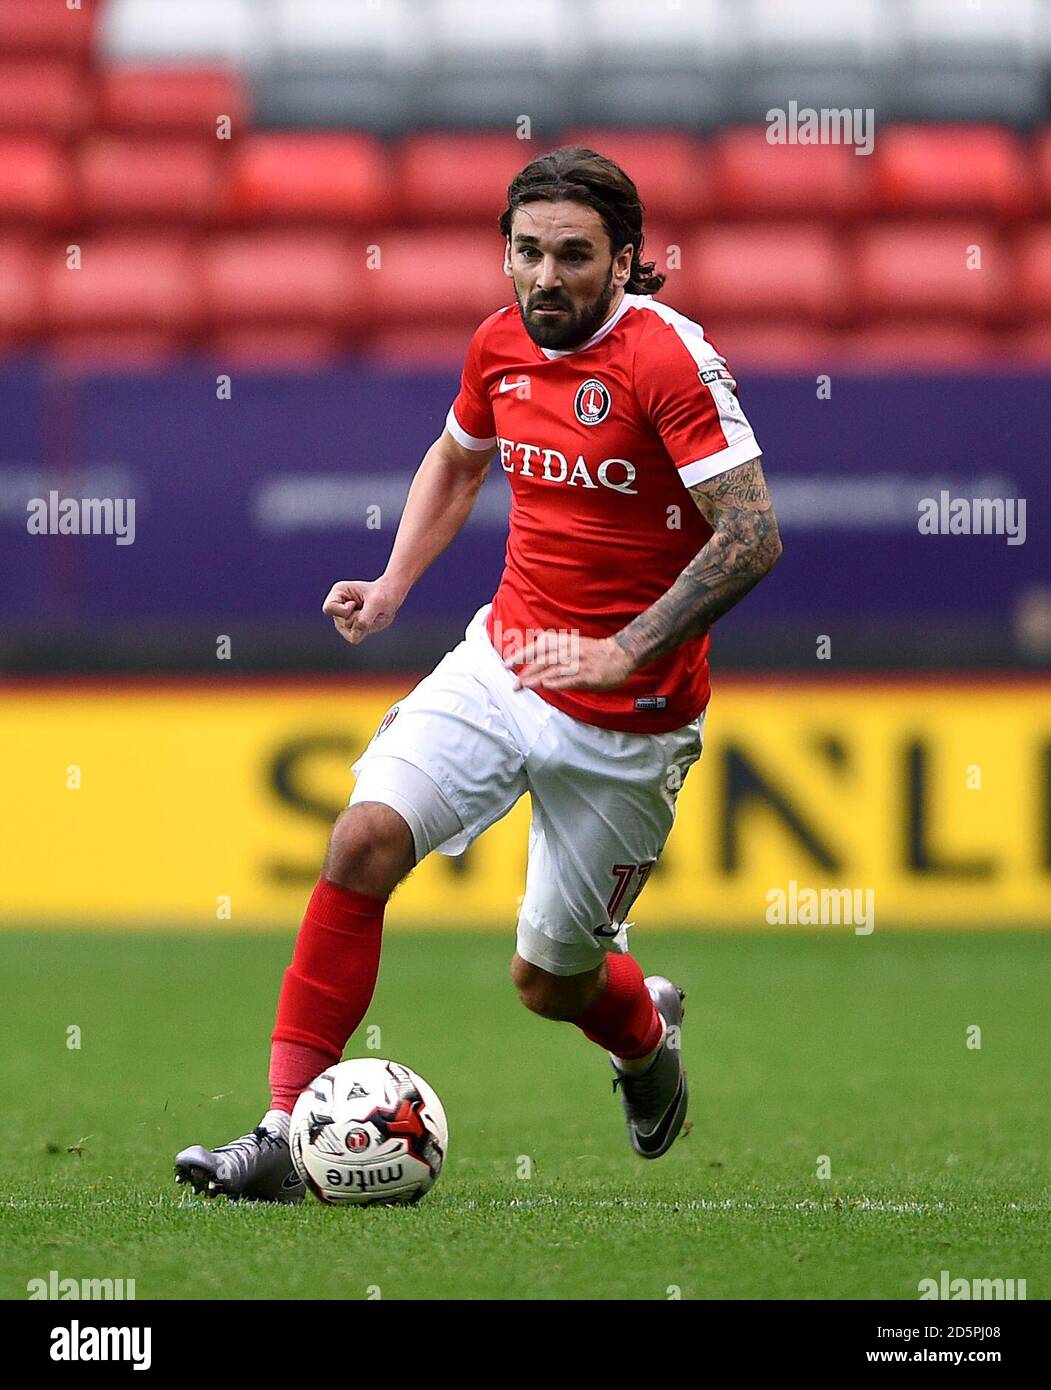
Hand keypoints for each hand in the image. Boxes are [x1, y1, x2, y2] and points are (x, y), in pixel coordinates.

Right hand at [322, 578, 401, 645]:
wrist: (390, 597)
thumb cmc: (383, 594)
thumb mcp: (377, 602)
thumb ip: (365, 619)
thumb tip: (355, 638)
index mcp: (338, 593)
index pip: (329, 608)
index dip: (343, 611)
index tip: (354, 603)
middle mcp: (337, 607)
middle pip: (342, 623)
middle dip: (358, 618)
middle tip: (368, 607)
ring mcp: (342, 619)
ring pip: (349, 633)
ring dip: (363, 624)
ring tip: (369, 613)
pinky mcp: (350, 630)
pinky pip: (355, 638)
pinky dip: (365, 630)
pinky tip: (369, 620)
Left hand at [503, 633, 634, 691]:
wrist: (620, 655)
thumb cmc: (594, 652)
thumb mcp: (573, 643)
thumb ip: (555, 648)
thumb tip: (534, 655)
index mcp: (565, 642)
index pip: (539, 646)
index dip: (522, 654)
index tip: (507, 663)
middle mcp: (569, 650)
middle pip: (543, 659)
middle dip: (525, 670)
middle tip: (513, 682)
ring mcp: (578, 663)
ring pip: (553, 669)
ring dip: (536, 678)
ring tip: (523, 686)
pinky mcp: (587, 675)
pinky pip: (570, 679)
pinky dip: (557, 682)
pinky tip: (546, 686)